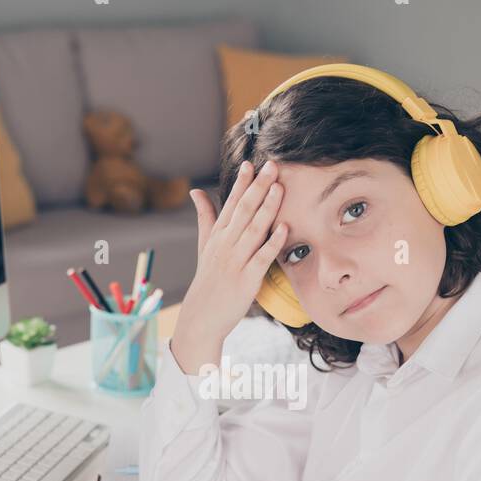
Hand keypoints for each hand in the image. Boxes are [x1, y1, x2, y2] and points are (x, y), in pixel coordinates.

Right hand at [172, 159, 286, 373]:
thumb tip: (196, 191)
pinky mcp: (246, 280)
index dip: (241, 183)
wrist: (201, 317)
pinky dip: (272, 242)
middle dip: (258, 187)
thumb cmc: (207, 280)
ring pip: (253, 230)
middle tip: (273, 166)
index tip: (251, 162)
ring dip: (267, 208)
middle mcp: (225, 245)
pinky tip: (284, 227)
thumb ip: (205, 217)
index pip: (231, 203)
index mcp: (218, 235)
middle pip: (244, 211)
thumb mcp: (204, 246)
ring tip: (279, 187)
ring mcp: (235, 262)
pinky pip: (261, 258)